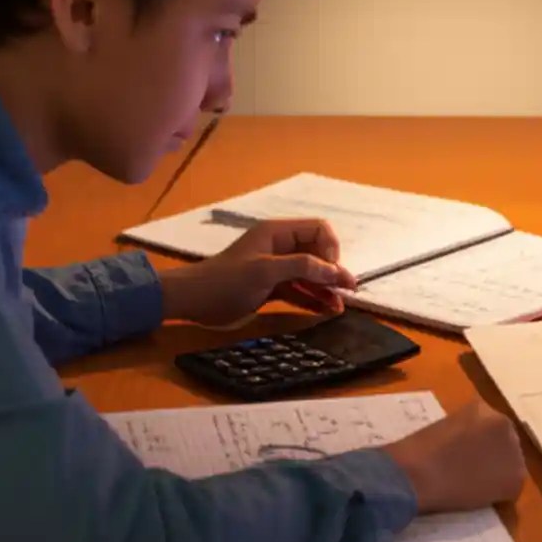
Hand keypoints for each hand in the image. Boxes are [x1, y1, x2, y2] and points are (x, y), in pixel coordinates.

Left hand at [159, 219, 357, 326]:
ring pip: (311, 274)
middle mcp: (280, 247)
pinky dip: (312, 298)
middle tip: (347, 292)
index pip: (318, 230)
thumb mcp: (265, 271)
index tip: (334, 271)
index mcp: (277, 233)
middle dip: (333, 271)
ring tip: (339, 307)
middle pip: (318, 253)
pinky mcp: (272, 287)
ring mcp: (276, 268)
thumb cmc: (226, 281)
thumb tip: (335, 270)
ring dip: (326, 288)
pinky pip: (300, 290)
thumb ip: (301, 267)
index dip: (331, 248)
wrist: (193, 301)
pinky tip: (325, 310)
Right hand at [382, 400, 526, 513]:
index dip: (480, 444)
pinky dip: (498, 495)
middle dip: (494, 457)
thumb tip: (468, 446)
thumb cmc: (419, 452)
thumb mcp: (444, 427)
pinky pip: (511, 488)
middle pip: (505, 443)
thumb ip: (464, 432)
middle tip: (474, 472)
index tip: (467, 455)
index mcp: (483, 408)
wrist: (418, 474)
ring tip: (475, 486)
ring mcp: (514, 451)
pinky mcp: (515, 478)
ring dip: (498, 475)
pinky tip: (478, 497)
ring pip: (510, 465)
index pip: (490, 427)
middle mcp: (505, 424)